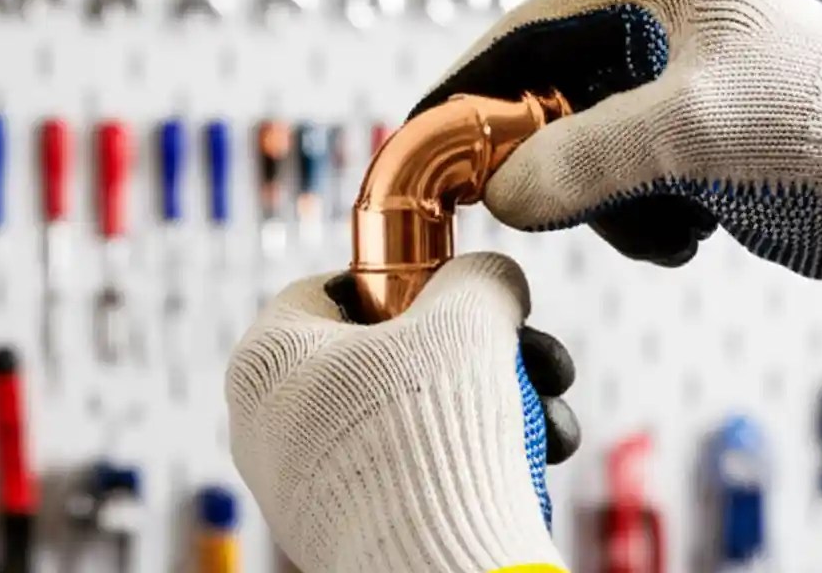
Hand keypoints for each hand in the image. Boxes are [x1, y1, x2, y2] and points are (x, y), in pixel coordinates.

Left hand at [226, 253, 578, 572]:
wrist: (432, 565)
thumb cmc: (428, 433)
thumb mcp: (467, 317)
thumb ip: (480, 278)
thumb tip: (493, 280)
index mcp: (267, 358)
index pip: (336, 288)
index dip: (409, 278)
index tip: (461, 293)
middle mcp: (268, 423)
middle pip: (390, 356)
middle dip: (479, 354)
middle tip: (534, 359)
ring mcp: (304, 484)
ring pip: (412, 417)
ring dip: (496, 406)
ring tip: (554, 419)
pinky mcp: (344, 529)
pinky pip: (411, 473)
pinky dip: (469, 460)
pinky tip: (536, 458)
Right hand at [414, 0, 821, 346]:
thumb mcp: (687, 135)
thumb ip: (579, 159)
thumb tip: (497, 195)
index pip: (537, 21)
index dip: (475, 74)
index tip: (428, 126)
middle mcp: (678, 34)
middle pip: (560, 92)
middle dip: (546, 156)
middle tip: (525, 204)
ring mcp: (694, 94)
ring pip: (593, 150)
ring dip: (606, 203)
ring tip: (659, 227)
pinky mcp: (710, 149)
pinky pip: (635, 185)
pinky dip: (644, 222)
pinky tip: (690, 235)